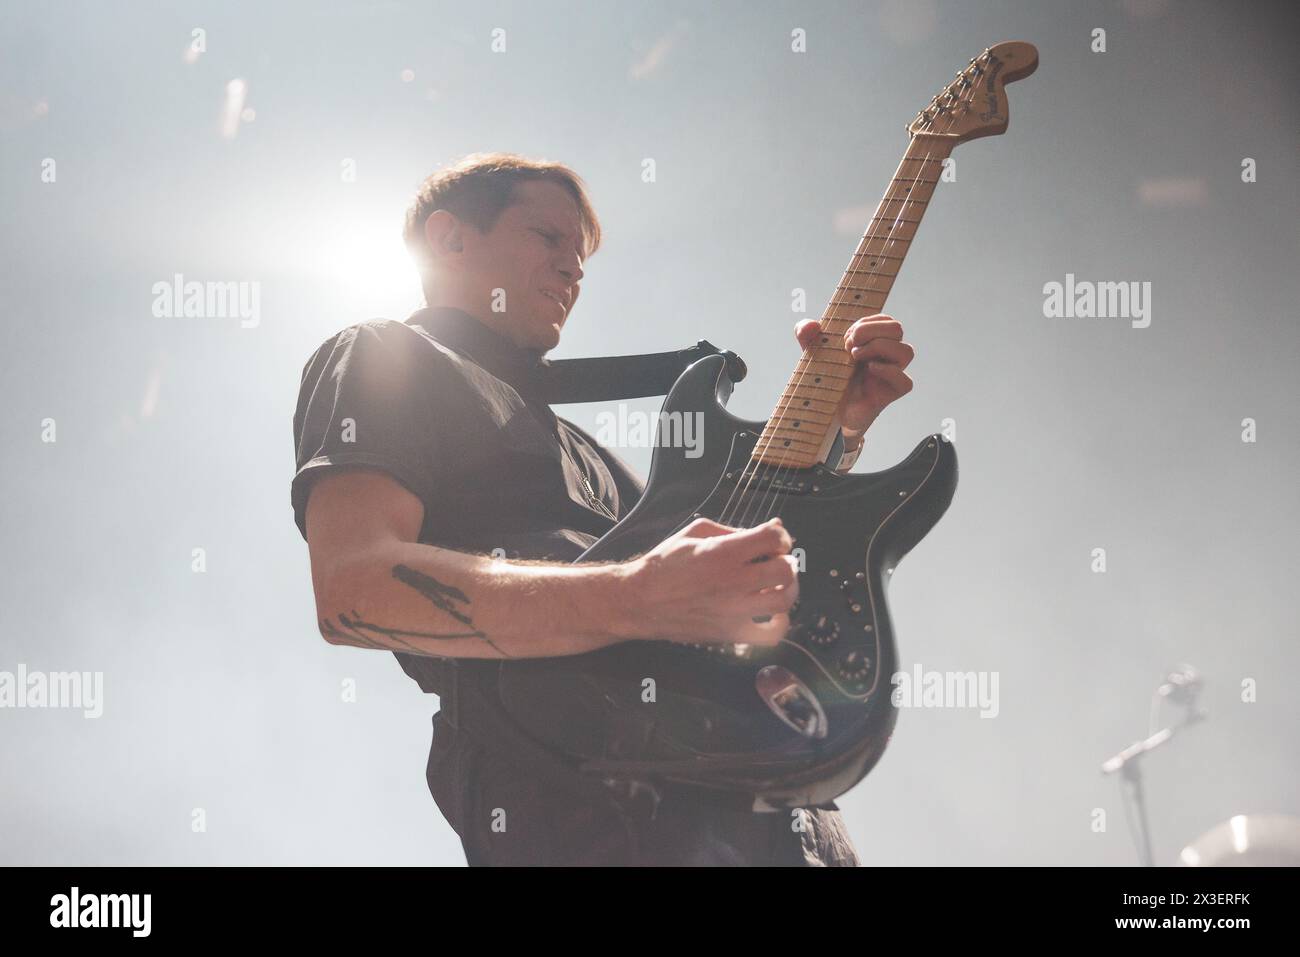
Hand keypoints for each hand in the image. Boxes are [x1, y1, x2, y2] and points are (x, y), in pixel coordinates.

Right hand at [623, 517, 798, 646]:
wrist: (639, 601)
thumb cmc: (663, 566)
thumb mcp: (693, 533)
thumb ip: (731, 530)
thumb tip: (764, 530)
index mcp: (722, 552)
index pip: (773, 538)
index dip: (780, 535)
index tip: (774, 539)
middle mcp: (732, 581)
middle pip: (785, 569)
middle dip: (786, 561)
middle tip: (776, 560)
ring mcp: (734, 610)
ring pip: (784, 600)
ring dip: (788, 588)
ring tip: (777, 583)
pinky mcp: (731, 632)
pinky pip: (771, 634)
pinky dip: (780, 623)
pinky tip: (772, 613)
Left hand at [795, 314, 914, 439]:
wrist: (826, 412)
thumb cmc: (826, 379)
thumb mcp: (812, 353)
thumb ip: (805, 334)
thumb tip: (812, 324)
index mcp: (874, 341)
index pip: (885, 320)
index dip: (866, 322)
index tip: (845, 336)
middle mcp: (886, 356)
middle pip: (897, 329)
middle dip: (869, 330)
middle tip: (848, 345)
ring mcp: (891, 375)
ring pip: (906, 351)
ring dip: (878, 347)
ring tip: (855, 357)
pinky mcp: (890, 394)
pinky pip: (905, 382)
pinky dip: (888, 371)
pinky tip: (869, 370)